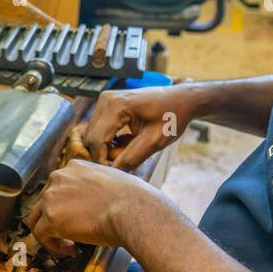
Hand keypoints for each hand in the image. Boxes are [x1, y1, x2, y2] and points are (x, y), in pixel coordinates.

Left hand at [30, 160, 158, 253]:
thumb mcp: (114, 181)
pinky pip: (41, 235)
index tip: (79, 217)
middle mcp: (58, 177)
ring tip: (72, 245)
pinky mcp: (51, 219)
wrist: (133, 210)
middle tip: (71, 234)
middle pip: (45, 201)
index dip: (66, 205)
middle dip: (56, 219)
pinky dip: (52, 245)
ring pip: (39, 218)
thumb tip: (104, 201)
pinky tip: (70, 250)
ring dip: (53, 233)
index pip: (60, 186)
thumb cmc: (134, 199)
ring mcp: (51, 197)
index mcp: (74, 167)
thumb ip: (99, 188)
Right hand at [81, 85, 204, 171]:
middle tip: (127, 160)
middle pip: (91, 138)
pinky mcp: (106, 105)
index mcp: (116, 106)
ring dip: (107, 148)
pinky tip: (127, 141)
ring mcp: (104, 100)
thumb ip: (133, 157)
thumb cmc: (172, 116)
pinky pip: (98, 129)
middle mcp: (105, 100)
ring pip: (93, 135)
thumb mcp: (156, 141)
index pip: (97, 140)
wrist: (181, 99)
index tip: (117, 171)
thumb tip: (113, 172)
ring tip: (130, 149)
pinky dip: (109, 140)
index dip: (103, 160)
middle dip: (105, 154)